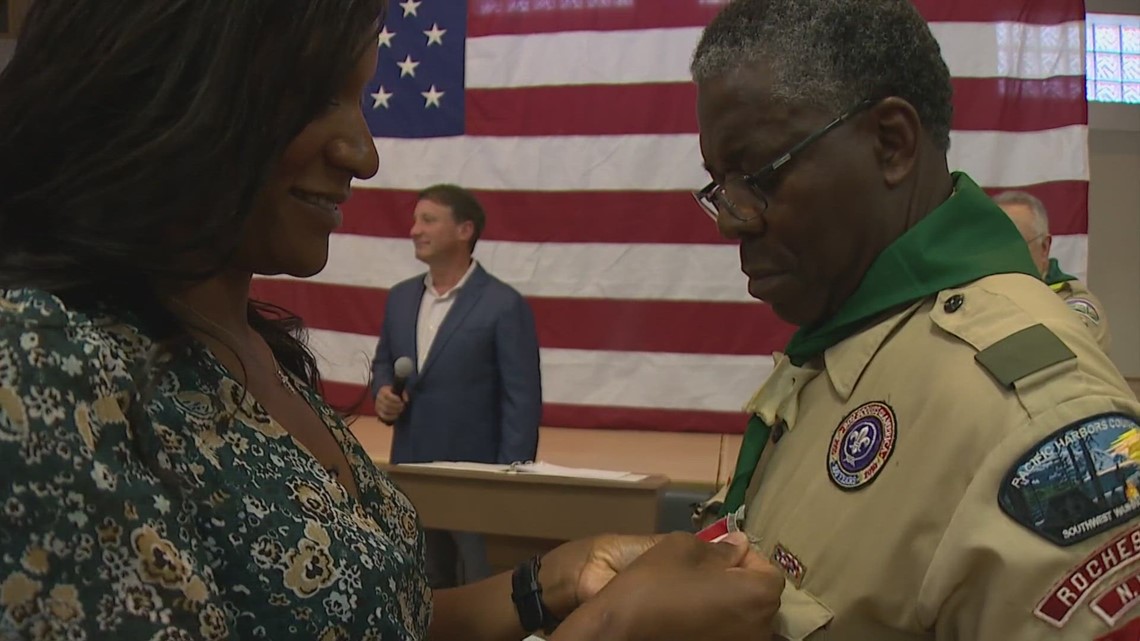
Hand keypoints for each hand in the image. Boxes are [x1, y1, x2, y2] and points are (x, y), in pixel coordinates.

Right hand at [374, 385, 406, 423]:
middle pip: (387, 404)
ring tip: (401, 410)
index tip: (400, 400)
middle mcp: (379, 398)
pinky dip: (391, 417)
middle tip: (402, 406)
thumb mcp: (399, 390)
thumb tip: (406, 401)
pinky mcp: (379, 412)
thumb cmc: (394, 393)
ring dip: (395, 411)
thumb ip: (403, 394)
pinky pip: (384, 416)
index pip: (387, 395)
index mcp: (383, 391)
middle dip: (396, 406)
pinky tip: (397, 415)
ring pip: (386, 410)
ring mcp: (378, 405)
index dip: (394, 398)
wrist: (386, 397)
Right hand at [560, 531, 783, 640]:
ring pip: (746, 620)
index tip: (722, 553)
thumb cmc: (654, 585)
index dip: (747, 559)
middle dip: (741, 582)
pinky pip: (729, 634)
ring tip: (699, 595)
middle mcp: (758, 628)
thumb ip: (720, 547)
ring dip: (731, 604)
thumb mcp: (684, 548)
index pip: (770, 573)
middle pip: (761, 599)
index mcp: (756, 596)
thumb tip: (738, 546)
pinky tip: (692, 616)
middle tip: (709, 572)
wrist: (621, 630)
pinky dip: (719, 623)